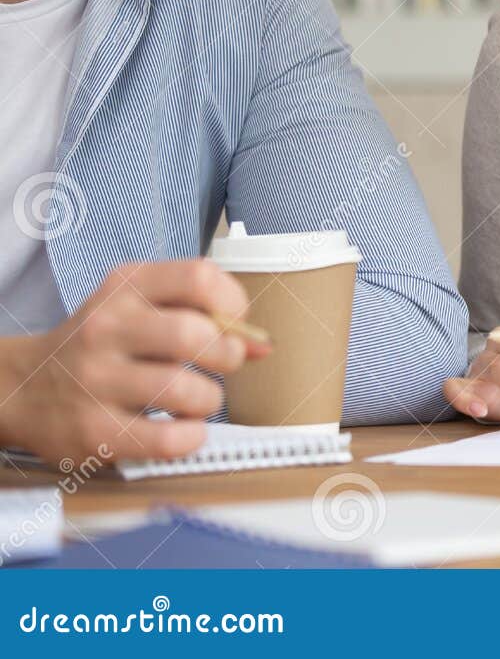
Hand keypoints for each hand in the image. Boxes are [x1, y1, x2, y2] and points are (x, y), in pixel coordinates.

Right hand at [0, 260, 266, 463]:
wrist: (22, 386)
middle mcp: (107, 328)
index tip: (234, 323)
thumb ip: (203, 316)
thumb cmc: (101, 345)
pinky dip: (191, 437)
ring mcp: (96, 380)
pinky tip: (183, 429)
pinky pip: (167, 438)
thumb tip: (261, 345)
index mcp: (126, 287)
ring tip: (198, 400)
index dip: (234, 302)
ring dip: (209, 400)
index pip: (199, 277)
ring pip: (185, 389)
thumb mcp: (141, 310)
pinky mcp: (94, 430)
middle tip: (221, 366)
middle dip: (227, 355)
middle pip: (195, 335)